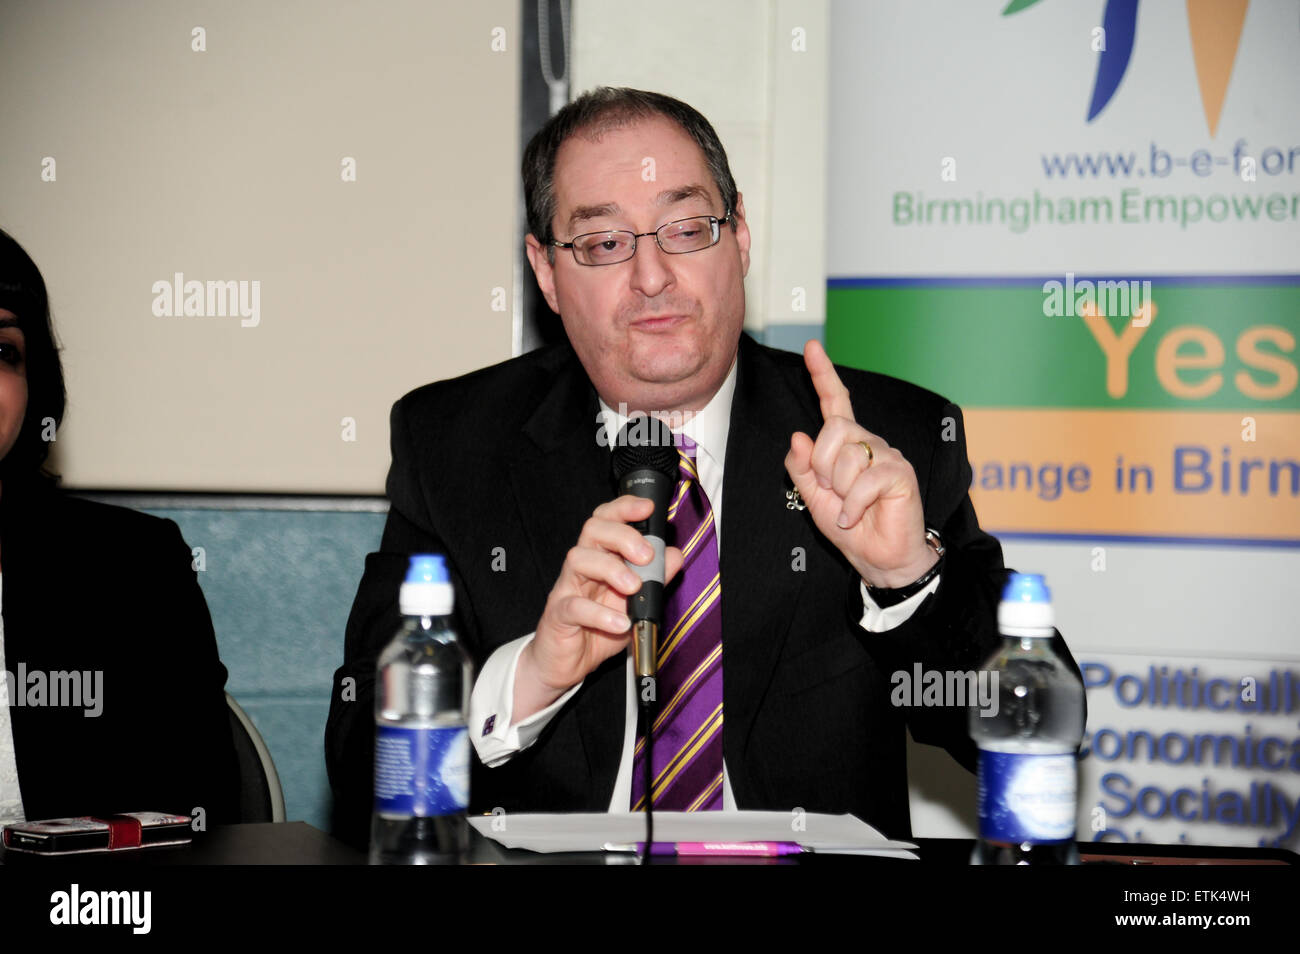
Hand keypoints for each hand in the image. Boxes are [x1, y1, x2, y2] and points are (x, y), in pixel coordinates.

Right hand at [514, 495, 683, 722]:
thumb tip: (674, 555)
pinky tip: (619, 623)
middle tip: (645, 556)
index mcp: (600, 557)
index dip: (624, 508)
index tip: (647, 508)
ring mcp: (567, 588)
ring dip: (611, 569)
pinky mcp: (559, 615)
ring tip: (633, 587)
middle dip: (622, 536)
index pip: (606, 520)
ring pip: (578, 559)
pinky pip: (574, 606)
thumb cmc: (597, 628)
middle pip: (593, 530)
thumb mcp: (634, 603)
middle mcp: (582, 567)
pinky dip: (599, 613)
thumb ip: (655, 578)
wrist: (564, 663)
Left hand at [784, 340, 936, 588]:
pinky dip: (853, 504)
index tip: (811, 347)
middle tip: (830, 492)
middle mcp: (868, 442)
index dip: (823, 374)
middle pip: (834, 428)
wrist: (880, 560)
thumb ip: (801, 469)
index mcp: (846, 445)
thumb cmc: (850, 527)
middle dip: (822, 464)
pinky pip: (866, 479)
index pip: (834, 403)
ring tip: (848, 507)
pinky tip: (856, 516)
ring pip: (848, 454)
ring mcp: (887, 455)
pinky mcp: (901, 473)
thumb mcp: (813, 498)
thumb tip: (798, 436)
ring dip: (839, 489)